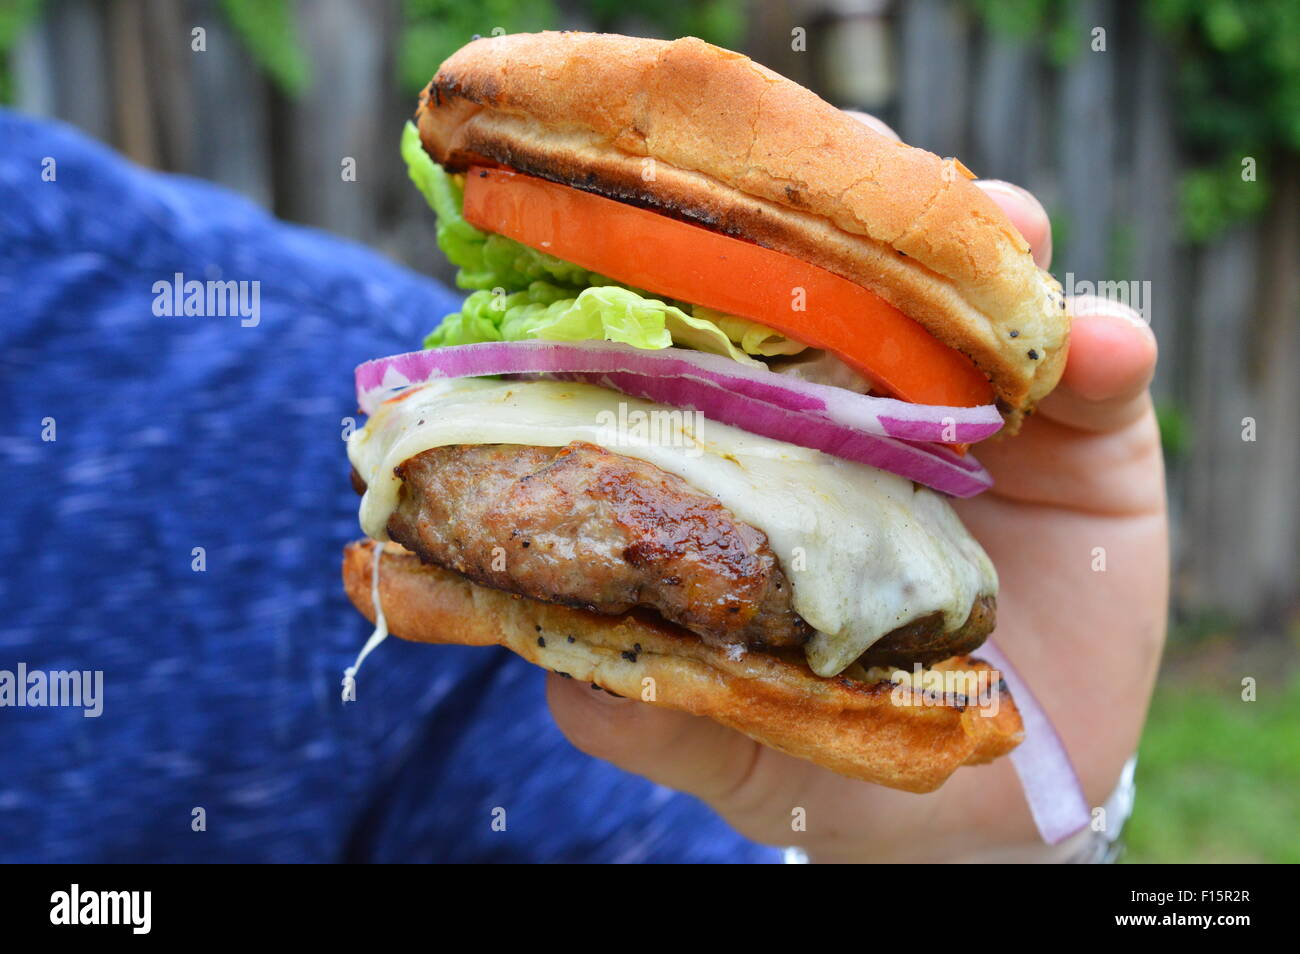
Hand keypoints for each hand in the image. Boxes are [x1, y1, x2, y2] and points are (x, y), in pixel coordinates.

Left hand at [544, 113, 1168, 861]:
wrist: (984, 813)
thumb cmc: (834, 757)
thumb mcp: (731, 741)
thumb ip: (644, 712)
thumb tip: (560, 669)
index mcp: (767, 444)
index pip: (732, 322)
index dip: (714, 255)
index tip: (699, 207)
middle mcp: (862, 404)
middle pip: (852, 271)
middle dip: (853, 212)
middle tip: (855, 169)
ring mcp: (974, 414)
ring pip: (975, 290)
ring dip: (982, 244)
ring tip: (995, 234)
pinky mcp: (1086, 441)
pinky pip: (1104, 370)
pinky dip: (1105, 345)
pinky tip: (1100, 345)